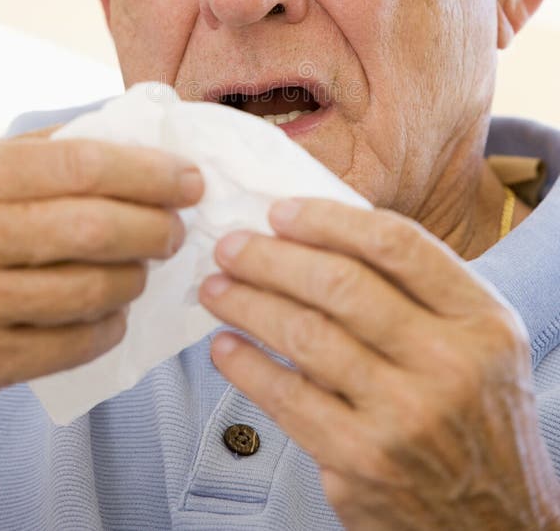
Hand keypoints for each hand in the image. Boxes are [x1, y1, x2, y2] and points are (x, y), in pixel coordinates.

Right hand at [0, 129, 202, 404]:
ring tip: (142, 267)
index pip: (83, 165)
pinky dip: (107, 328)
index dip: (148, 170)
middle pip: (95, 229)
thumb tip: (125, 137)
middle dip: (154, 228)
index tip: (188, 178)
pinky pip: (70, 346)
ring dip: (135, 278)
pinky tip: (113, 311)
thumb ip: (40, 151)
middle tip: (174, 229)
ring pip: (91, 290)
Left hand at [199, 199, 559, 529]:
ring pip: (305, 337)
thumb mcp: (479, 339)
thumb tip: (321, 235)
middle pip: (340, 286)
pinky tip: (225, 346)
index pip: (395, 245)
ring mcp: (403, 418)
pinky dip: (246, 366)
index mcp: (480, 319)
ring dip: (247, 304)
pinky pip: (287, 400)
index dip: (327, 220)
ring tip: (215, 288)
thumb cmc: (477, 412)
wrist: (497, 520)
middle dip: (270, 258)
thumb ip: (419, 289)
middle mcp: (447, 364)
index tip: (281, 212)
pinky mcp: (362, 464)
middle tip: (230, 246)